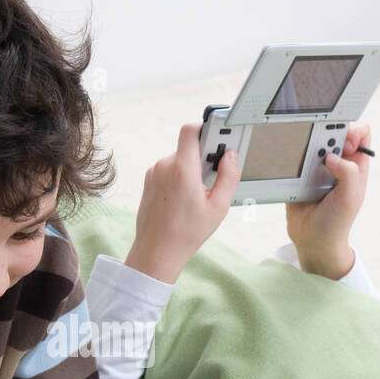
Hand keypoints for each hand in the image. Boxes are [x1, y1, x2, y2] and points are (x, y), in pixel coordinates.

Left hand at [125, 122, 241, 283]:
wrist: (156, 252)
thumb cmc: (186, 233)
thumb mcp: (218, 207)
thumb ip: (228, 176)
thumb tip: (231, 156)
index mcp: (182, 169)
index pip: (191, 129)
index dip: (207, 127)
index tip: (221, 136)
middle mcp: (164, 166)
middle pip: (189, 146)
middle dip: (204, 156)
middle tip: (214, 175)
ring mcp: (153, 173)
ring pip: (180, 159)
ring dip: (192, 169)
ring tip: (198, 194)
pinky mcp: (149, 180)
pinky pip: (170, 169)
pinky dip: (181, 176)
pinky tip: (185, 198)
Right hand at [284, 121, 372, 277]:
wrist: (313, 241)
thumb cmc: (337, 223)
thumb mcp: (351, 198)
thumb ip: (349, 173)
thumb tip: (332, 155)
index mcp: (355, 165)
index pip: (359, 133)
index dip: (351, 131)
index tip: (342, 144)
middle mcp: (337, 162)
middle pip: (331, 132)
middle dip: (324, 135)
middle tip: (319, 151)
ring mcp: (316, 167)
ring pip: (310, 142)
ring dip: (306, 148)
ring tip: (305, 164)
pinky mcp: (298, 174)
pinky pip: (293, 157)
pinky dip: (291, 158)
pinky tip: (292, 170)